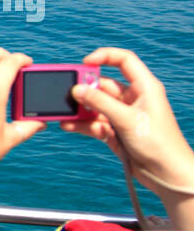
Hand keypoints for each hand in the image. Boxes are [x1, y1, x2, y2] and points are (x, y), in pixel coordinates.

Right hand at [62, 48, 193, 200]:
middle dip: (85, 90)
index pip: (124, 61)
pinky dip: (81, 124)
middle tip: (68, 95)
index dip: (104, 57)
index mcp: (144, 87)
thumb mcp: (127, 119)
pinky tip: (68, 126)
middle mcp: (132, 98)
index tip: (84, 63)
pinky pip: (93, 122)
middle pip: (103, 84)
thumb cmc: (158, 143)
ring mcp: (122, 115)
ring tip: (64, 113)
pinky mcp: (114, 131)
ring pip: (95, 105)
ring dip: (80, 109)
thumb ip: (100, 103)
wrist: (166, 173)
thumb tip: (76, 89)